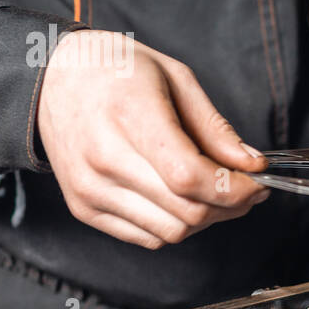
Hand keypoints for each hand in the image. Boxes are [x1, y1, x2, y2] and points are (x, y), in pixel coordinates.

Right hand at [37, 30, 269, 248]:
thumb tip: (251, 165)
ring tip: (216, 192)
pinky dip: (176, 225)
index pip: (190, 177)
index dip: (234, 189)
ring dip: (206, 219)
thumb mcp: (176, 79)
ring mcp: (90, 189)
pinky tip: (183, 198)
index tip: (257, 182)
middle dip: (231, 206)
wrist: (51, 80)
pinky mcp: (84, 208)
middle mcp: (104, 159)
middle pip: (186, 211)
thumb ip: (215, 128)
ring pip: (171, 232)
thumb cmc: (116, 71)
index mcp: (129, 117)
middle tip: (248, 188)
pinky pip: (147, 237)